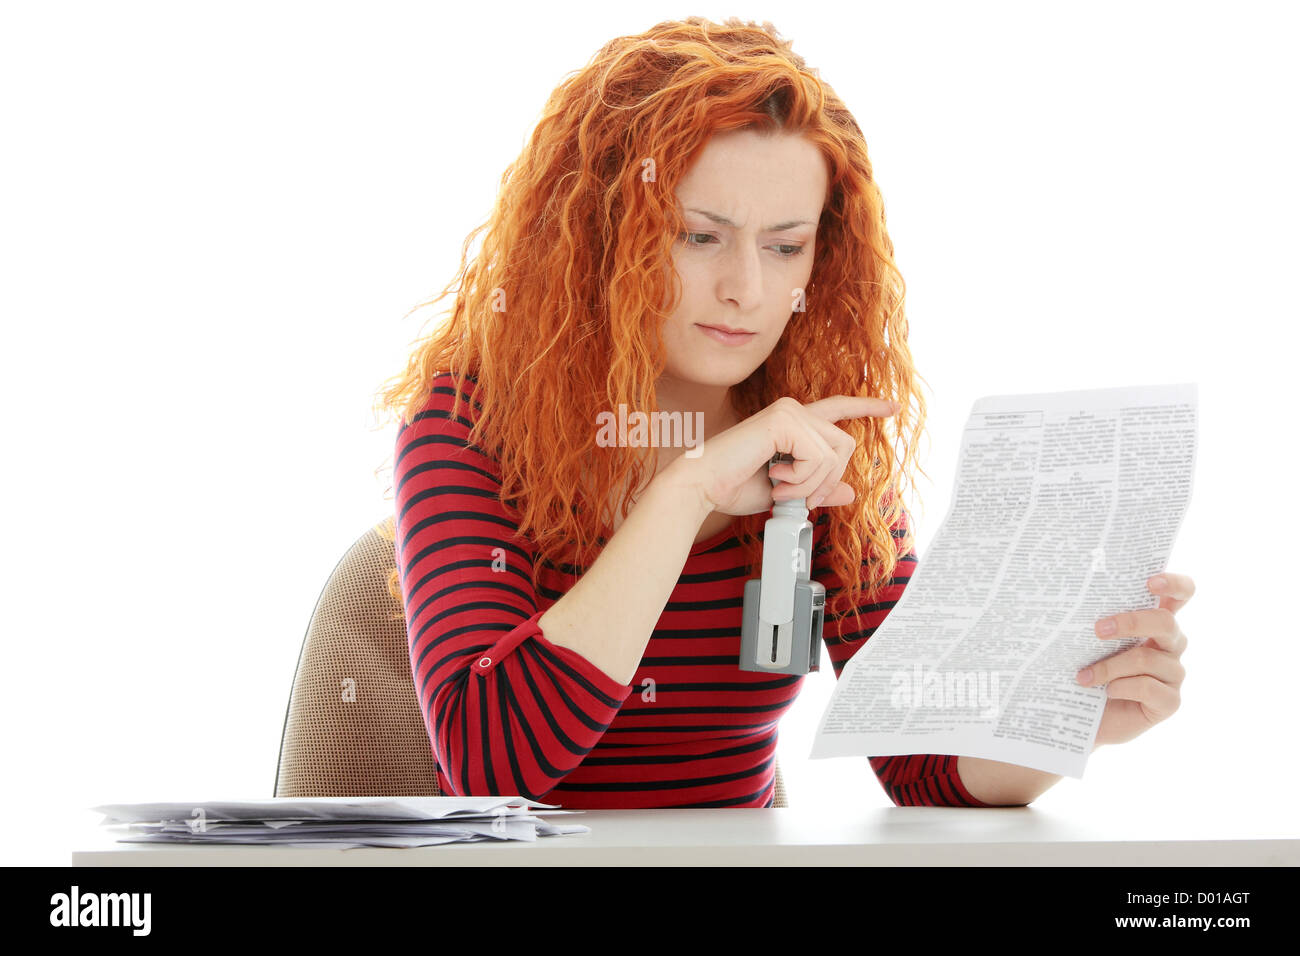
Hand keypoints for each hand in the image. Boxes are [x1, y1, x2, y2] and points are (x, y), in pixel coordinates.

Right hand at [660, 394, 898, 517]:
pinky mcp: (784, 421)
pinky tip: (774, 478)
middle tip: (800, 497)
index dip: (867, 406)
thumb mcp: (786, 493)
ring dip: (811, 483)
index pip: (837, 409)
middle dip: (829, 479)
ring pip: (834, 454)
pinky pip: (818, 458)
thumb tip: (850, 491)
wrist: (703, 487)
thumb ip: (818, 488)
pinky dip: (801, 479)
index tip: (893, 407)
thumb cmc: (733, 487)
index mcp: (792, 424)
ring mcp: (789, 412)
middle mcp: (793, 411)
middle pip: (845, 444)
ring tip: (780, 488)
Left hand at [1076, 572, 1193, 747]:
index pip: (1180, 595)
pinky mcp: (1169, 701)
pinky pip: (1149, 687)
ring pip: (1147, 658)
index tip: (1150, 581)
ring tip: (1084, 677)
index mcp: (1154, 623)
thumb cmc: (1086, 670)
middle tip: (1097, 630)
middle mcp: (1170, 645)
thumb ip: (1095, 622)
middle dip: (1131, 622)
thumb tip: (1069, 599)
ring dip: (1110, 666)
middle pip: (1165, 622)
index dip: (1174, 584)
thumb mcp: (1088, 643)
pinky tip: (1107, 692)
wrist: (1080, 717)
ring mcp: (1173, 674)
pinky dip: (1122, 687)